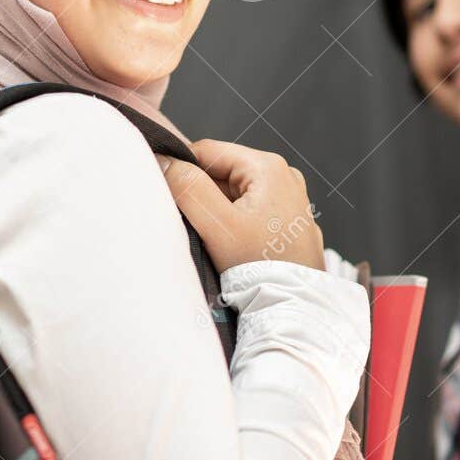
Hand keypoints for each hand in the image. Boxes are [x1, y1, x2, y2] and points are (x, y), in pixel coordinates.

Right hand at [161, 140, 323, 271]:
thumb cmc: (261, 268)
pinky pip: (252, 211)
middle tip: (198, 226)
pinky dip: (236, 224)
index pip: (207, 151)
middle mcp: (284, 176)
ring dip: (218, 213)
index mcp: (268, 166)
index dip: (183, 171)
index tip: (172, 197)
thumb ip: (187, 187)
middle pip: (222, 172)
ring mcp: (290, 199)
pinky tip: (234, 247)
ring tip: (217, 241)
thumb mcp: (216, 225)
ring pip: (235, 194)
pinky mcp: (290, 222)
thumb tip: (163, 160)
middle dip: (203, 196)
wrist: (295, 308)